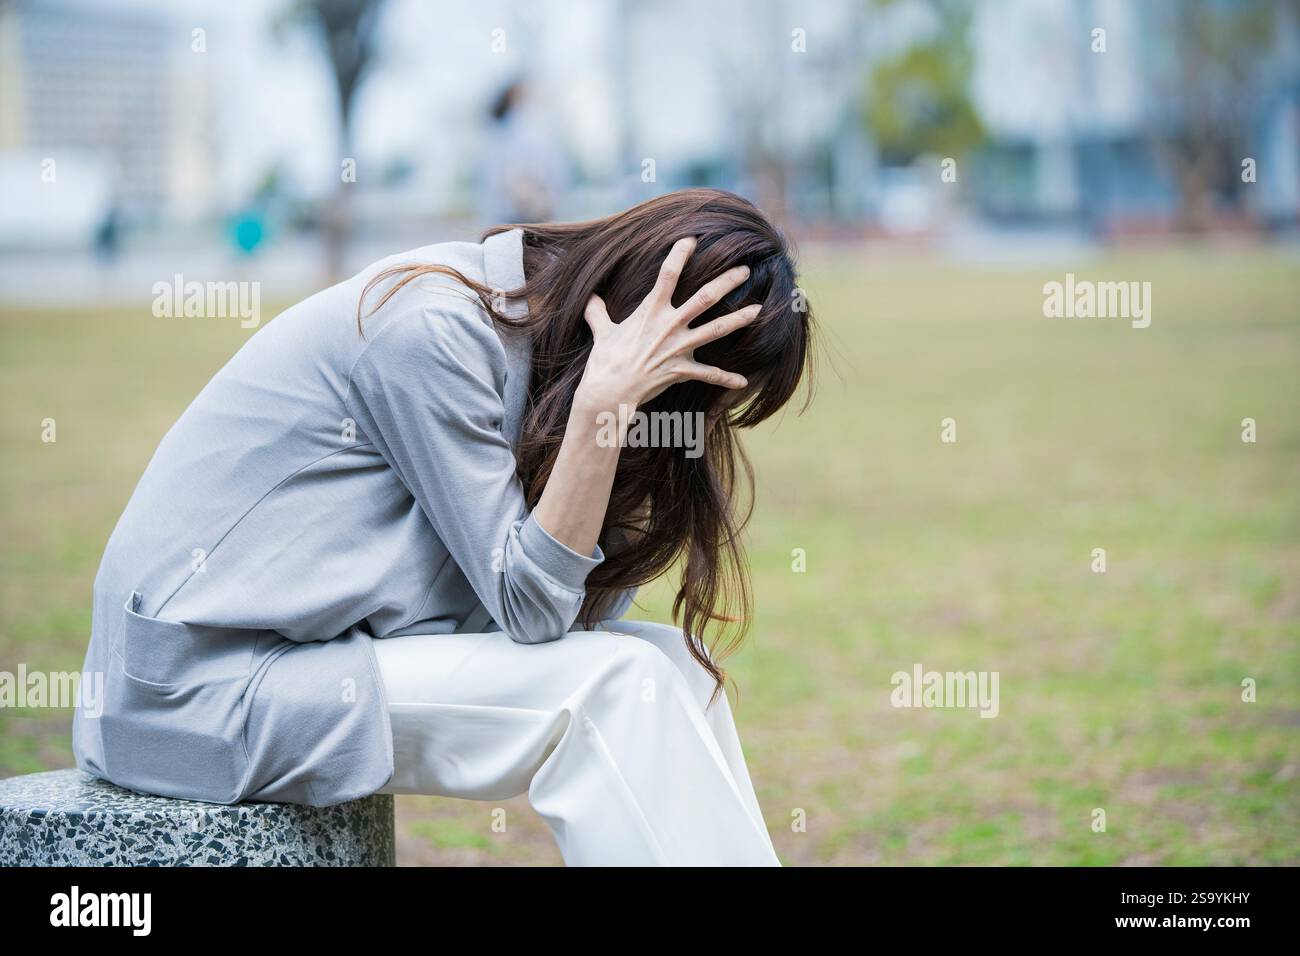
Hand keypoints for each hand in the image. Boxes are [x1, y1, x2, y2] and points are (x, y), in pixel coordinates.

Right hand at [576, 237, 760, 411]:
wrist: (608, 392)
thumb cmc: (604, 361)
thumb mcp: (601, 331)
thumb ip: (597, 312)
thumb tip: (589, 298)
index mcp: (650, 311)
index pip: (667, 275)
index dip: (679, 255)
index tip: (692, 240)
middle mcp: (668, 325)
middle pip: (704, 298)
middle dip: (727, 282)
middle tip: (746, 270)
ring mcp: (678, 348)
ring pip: (715, 329)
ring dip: (738, 319)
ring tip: (759, 310)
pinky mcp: (681, 371)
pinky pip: (709, 375)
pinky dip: (726, 379)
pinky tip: (742, 382)